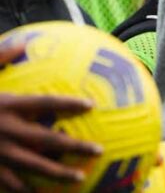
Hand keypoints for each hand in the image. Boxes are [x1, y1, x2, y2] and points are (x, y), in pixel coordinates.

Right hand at [0, 44, 101, 192]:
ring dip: (57, 174)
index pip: (44, 103)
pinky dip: (25, 189)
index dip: (68, 103)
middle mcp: (5, 130)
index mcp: (6, 105)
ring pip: (33, 166)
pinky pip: (8, 182)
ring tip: (78, 178)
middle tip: (98, 150)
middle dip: (74, 146)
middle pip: (47, 140)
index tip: (91, 105)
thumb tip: (21, 44)